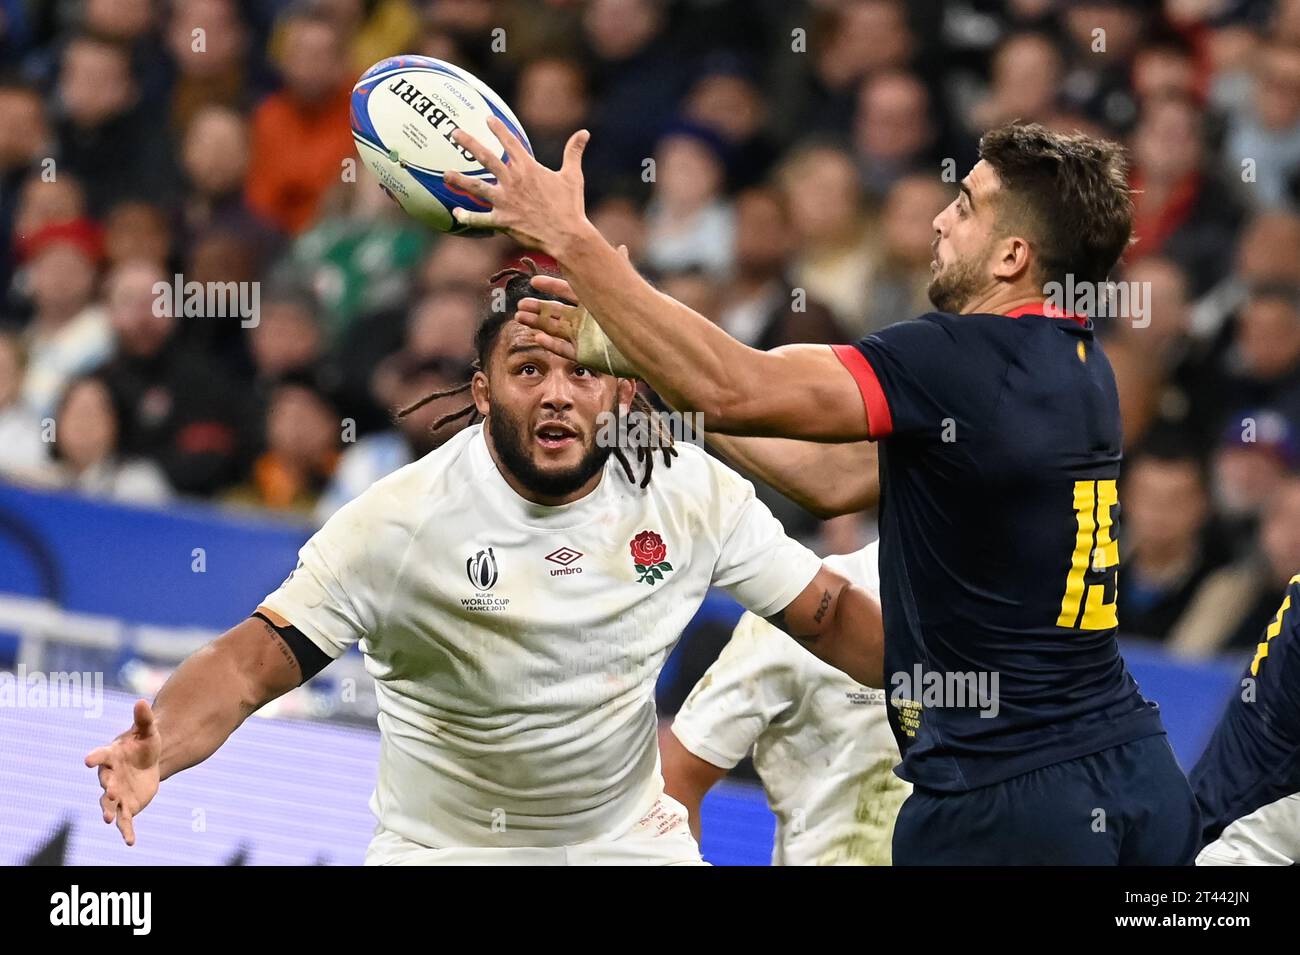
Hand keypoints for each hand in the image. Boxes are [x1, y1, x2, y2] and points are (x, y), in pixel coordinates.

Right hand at [84, 699, 161, 845]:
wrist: (150, 762)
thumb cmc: (144, 744)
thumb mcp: (148, 731)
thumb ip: (143, 719)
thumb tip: (141, 701)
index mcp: (111, 756)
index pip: (100, 756)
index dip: (94, 758)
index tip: (87, 760)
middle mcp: (109, 776)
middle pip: (105, 783)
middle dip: (107, 787)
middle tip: (110, 792)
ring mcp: (116, 793)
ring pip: (109, 805)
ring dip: (109, 812)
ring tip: (109, 820)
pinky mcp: (126, 806)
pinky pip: (124, 820)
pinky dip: (126, 831)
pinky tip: (130, 842)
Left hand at [444, 117, 593, 257]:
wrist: (566, 235)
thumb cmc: (570, 206)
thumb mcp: (573, 176)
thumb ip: (574, 152)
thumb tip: (584, 133)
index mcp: (528, 168)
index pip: (510, 142)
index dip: (498, 128)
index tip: (488, 118)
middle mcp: (513, 181)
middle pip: (486, 157)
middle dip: (469, 143)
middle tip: (454, 132)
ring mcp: (505, 201)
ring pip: (476, 187)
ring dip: (459, 180)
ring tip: (445, 174)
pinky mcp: (502, 221)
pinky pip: (481, 219)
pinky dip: (468, 217)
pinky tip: (456, 213)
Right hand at [516, 246, 637, 376]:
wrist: (647, 343)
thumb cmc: (636, 316)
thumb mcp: (624, 290)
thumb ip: (619, 269)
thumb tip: (622, 247)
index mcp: (591, 302)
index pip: (566, 291)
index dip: (550, 286)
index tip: (533, 281)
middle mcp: (584, 319)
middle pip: (555, 311)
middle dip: (537, 307)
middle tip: (520, 304)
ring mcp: (583, 337)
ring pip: (554, 329)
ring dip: (537, 323)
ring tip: (519, 317)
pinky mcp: (585, 354)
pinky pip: (564, 349)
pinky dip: (551, 344)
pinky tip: (537, 337)